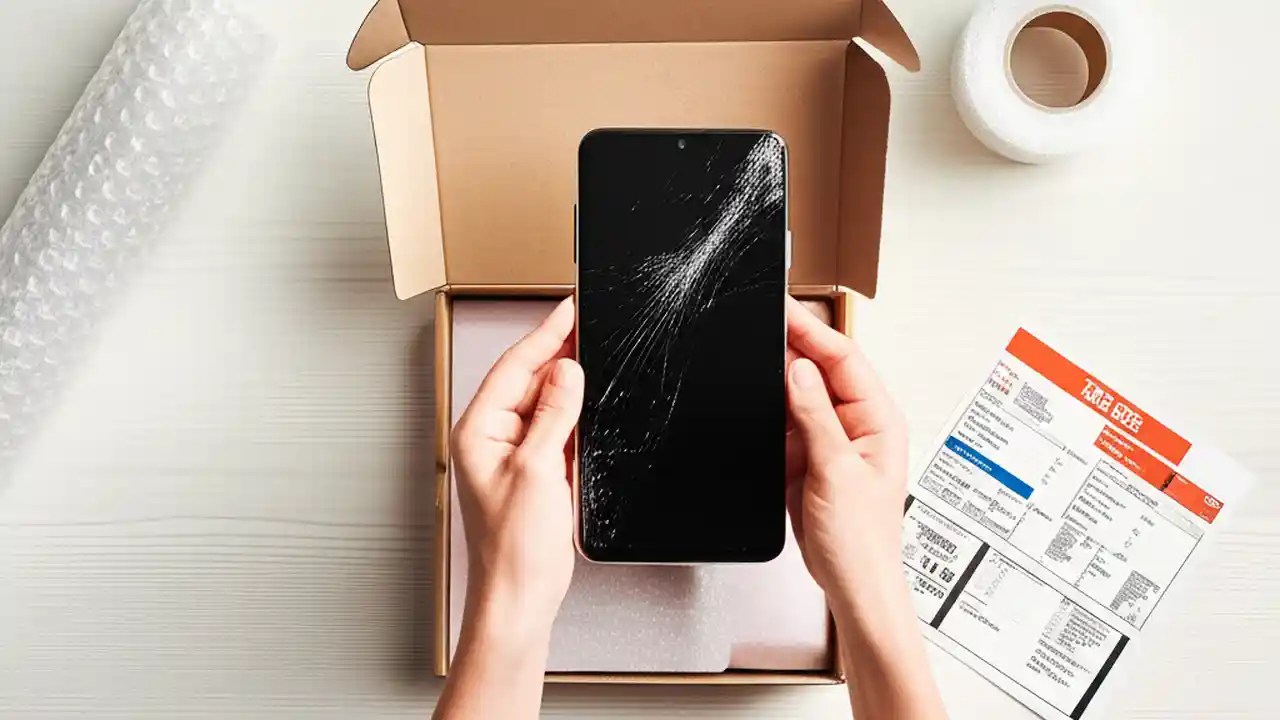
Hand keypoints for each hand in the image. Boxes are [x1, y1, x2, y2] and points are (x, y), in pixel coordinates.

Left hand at [450, 297, 582, 638]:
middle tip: (587, 322)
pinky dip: (573, 413)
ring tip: (592, 352)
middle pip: (528, 381)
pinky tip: (589, 403)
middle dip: (557, 351)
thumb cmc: (512, 550)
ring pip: (543, 403)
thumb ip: (553, 415)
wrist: (520, 598)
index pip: (514, 368)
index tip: (568, 308)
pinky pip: (554, 429)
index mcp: (477, 432)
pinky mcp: (534, 472)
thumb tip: (565, 370)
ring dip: (567, 382)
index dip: (544, 334)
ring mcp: (512, 456)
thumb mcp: (537, 470)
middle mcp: (490, 439)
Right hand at [784, 297, 909, 618]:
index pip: (844, 359)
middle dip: (794, 347)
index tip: (784, 311)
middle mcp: (858, 425)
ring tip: (756, 356)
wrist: (852, 586)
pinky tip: (758, 401)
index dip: (812, 331)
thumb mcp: (835, 471)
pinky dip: (772, 411)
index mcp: (879, 420)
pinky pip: (787, 423)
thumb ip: (815, 416)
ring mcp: (832, 441)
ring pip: (801, 395)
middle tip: (763, 323)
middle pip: (822, 371)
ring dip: (781, 380)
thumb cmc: (863, 542)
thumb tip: (800, 369)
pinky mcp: (810, 459)